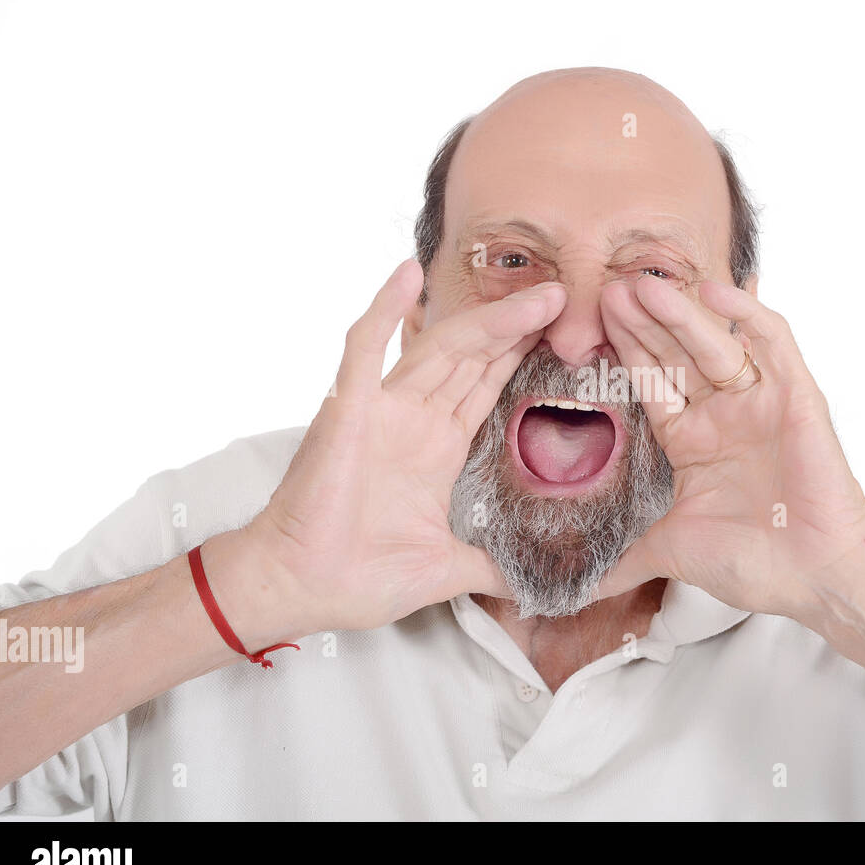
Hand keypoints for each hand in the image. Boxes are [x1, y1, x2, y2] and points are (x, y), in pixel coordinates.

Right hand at [244, 260, 565, 632]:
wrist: (298, 588)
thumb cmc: (358, 577)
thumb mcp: (448, 570)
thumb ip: (493, 569)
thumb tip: (538, 586)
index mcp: (437, 448)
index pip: (488, 386)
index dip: (521, 356)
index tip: (564, 331)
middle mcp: (414, 420)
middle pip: (475, 357)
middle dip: (520, 327)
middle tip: (566, 297)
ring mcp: (381, 411)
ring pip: (440, 347)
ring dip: (487, 319)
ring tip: (538, 294)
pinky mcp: (347, 411)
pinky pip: (363, 350)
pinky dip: (383, 310)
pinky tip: (407, 275)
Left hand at [597, 275, 864, 620]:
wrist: (818, 577)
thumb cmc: (756, 563)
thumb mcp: (672, 553)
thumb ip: (624, 562)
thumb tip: (575, 591)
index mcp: (692, 440)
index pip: (650, 384)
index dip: (623, 352)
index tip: (588, 322)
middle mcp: (724, 413)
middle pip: (675, 355)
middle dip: (643, 322)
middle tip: (606, 288)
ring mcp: (760, 401)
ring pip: (714, 343)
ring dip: (680, 313)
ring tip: (642, 285)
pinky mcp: (797, 396)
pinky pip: (774, 343)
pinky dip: (748, 314)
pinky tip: (715, 290)